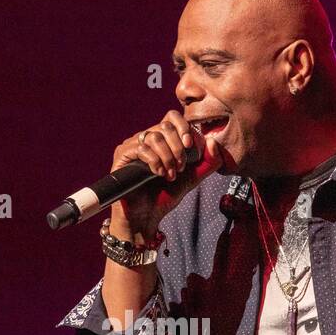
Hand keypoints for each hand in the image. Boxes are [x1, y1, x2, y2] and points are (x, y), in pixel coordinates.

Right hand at [109, 109, 223, 240]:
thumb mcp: (192, 178)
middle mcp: (145, 139)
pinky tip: (158, 175)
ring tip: (170, 175)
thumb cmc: (165, 197)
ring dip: (167, 157)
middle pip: (165, 126)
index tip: (190, 146)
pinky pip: (141, 148)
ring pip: (154, 136)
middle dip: (178, 147)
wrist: (147, 217)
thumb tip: (214, 142)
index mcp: (161, 139)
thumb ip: (207, 162)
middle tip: (180, 168)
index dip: (184, 127)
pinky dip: (154, 161)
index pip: (172, 117)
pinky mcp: (122, 156)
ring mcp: (132, 146)